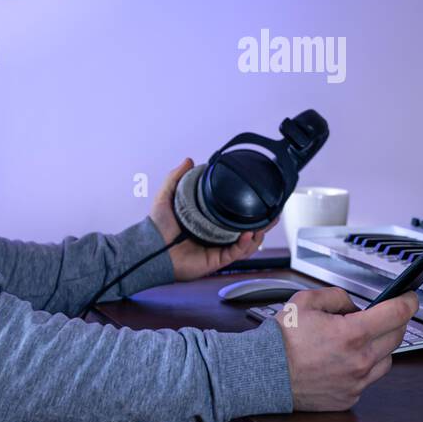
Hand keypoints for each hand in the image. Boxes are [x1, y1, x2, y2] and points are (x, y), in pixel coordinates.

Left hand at [150, 158, 278, 281]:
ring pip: (246, 245)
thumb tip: (189, 160)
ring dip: (258, 235)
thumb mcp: (166, 195)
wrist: (149, 248)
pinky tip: (249, 234)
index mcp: (207, 222)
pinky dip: (245, 245)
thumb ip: (176, 177)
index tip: (257, 200)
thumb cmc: (156, 228)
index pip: (232, 217)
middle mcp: (214, 237)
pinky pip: (235, 253)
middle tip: (273, 214)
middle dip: (263, 225)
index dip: (247, 211)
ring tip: (265, 224)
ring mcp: (216, 250)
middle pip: (246, 232)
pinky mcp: (215, 261)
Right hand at [275, 287, 418, 409]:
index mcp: (352, 334)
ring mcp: (356, 383)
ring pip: (387, 360)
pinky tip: (346, 359)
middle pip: (397, 337)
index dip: (408, 301)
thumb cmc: (281, 340)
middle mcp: (359, 361)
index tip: (410, 297)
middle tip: (384, 314)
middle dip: (395, 322)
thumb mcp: (306, 300)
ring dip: (381, 346)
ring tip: (360, 339)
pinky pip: (368, 379)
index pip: (397, 313)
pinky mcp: (349, 398)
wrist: (263, 373)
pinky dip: (364, 367)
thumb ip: (338, 296)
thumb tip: (354, 305)